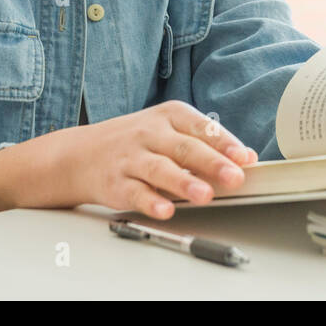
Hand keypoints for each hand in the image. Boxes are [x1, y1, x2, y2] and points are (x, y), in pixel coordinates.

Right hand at [0, 100, 257, 218]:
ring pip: (160, 169)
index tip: (245, 159)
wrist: (80, 154)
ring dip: (183, 182)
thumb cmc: (136, 142)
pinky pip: (135, 192)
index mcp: (168, 116)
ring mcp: (131, 157)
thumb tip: (244, 160)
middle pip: (184, 148)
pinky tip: (165, 209)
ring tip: (205, 195)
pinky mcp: (115, 182)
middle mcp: (149, 133)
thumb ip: (204, 144)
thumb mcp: (168, 131)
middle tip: (234, 177)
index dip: (225, 143)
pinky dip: (150, 201)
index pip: (201, 128)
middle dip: (212, 163)